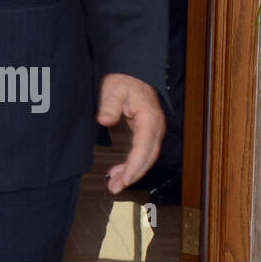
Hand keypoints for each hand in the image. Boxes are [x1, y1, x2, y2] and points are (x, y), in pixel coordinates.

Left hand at [96, 73, 164, 193]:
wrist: (132, 74)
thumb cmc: (123, 80)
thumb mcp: (113, 88)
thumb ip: (109, 105)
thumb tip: (104, 120)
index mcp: (149, 118)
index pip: (144, 147)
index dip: (135, 165)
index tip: (125, 179)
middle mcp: (155, 127)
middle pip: (147, 157)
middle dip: (133, 175)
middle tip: (115, 187)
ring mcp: (153, 130)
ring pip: (146, 157)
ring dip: (131, 172)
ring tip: (114, 184)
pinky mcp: (147, 132)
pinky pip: (142, 153)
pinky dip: (132, 165)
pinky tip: (119, 172)